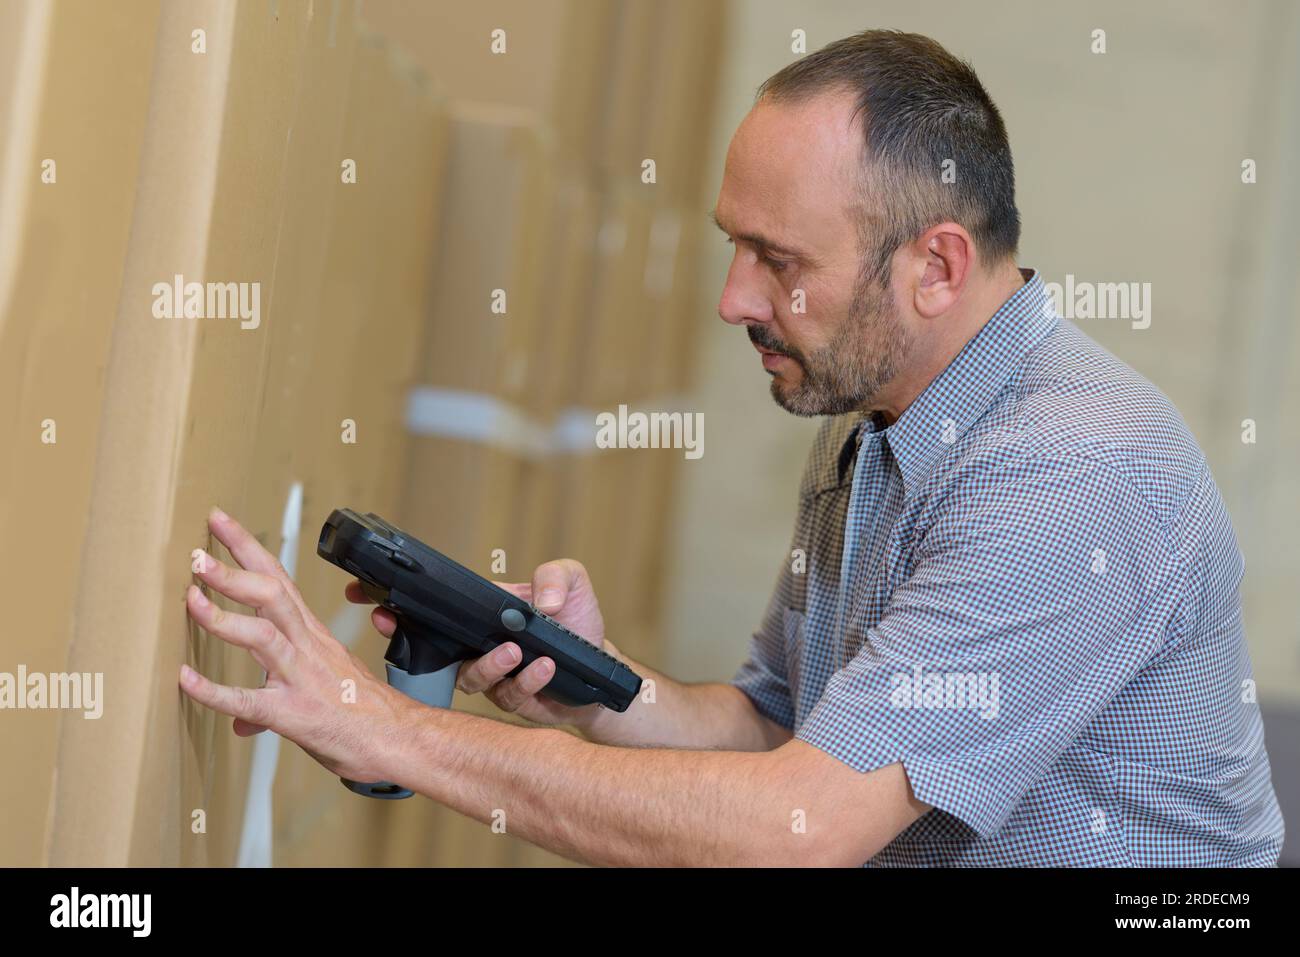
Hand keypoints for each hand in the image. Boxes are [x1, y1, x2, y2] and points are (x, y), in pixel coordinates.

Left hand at [180, 507, 411, 784]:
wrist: (398, 741)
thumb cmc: (367, 714)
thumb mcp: (321, 691)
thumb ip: (274, 697)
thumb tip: (242, 718)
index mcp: (313, 635)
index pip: (277, 579)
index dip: (247, 548)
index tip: (219, 523)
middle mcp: (307, 648)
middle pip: (271, 594)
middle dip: (233, 570)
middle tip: (197, 554)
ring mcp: (301, 678)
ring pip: (263, 635)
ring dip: (223, 615)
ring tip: (191, 598)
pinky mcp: (294, 714)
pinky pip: (249, 699)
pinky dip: (214, 690)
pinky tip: (186, 679)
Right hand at [345, 557, 614, 727]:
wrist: (599, 670)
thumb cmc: (578, 623)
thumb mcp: (571, 584)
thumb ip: (556, 576)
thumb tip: (542, 599)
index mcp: (482, 615)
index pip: (433, 607)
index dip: (396, 604)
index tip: (365, 595)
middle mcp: (479, 647)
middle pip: (432, 646)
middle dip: (409, 638)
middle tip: (403, 625)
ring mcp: (492, 676)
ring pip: (470, 677)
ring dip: (490, 664)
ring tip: (514, 650)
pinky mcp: (513, 700)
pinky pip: (508, 695)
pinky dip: (527, 679)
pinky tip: (544, 665)